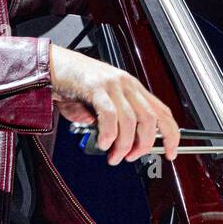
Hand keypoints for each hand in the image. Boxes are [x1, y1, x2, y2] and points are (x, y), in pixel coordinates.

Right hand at [49, 44, 180, 162]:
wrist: (51, 66)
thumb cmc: (72, 83)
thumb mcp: (98, 103)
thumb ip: (109, 121)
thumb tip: (112, 139)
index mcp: (131, 87)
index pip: (162, 111)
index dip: (172, 134)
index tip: (171, 153)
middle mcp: (126, 84)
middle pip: (150, 119)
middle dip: (144, 145)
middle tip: (130, 157)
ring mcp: (112, 84)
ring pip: (131, 120)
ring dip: (124, 144)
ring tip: (113, 155)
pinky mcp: (96, 86)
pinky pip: (110, 115)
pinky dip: (109, 134)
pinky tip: (103, 142)